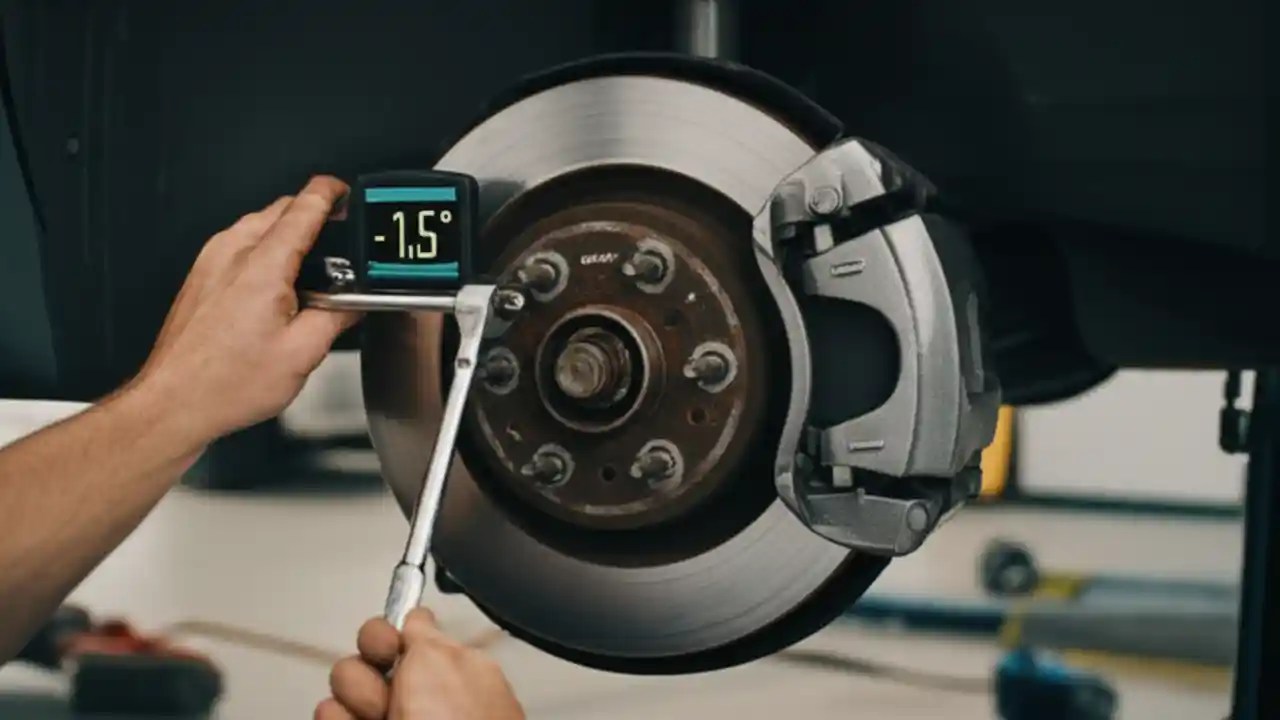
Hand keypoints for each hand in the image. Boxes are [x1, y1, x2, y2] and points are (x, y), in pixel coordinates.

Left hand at [132, 176, 359, 447]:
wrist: (174, 403)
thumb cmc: (225, 383)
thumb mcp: (304, 353)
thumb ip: (340, 316)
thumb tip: (356, 301)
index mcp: (263, 264)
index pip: (305, 205)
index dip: (333, 193)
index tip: (347, 193)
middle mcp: (232, 253)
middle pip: (282, 210)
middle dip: (315, 217)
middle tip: (341, 242)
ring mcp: (210, 261)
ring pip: (259, 226)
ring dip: (289, 236)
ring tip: (312, 271)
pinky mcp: (201, 276)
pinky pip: (239, 246)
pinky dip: (265, 253)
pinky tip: (278, 288)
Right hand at [317, 608, 524, 719]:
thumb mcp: (448, 661)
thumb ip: (425, 632)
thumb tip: (415, 617)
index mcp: (445, 670)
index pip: (397, 636)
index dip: (385, 636)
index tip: (390, 648)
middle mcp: (413, 698)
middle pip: (361, 661)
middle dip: (366, 671)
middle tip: (393, 694)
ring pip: (340, 693)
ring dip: (354, 698)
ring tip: (380, 718)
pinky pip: (328, 717)